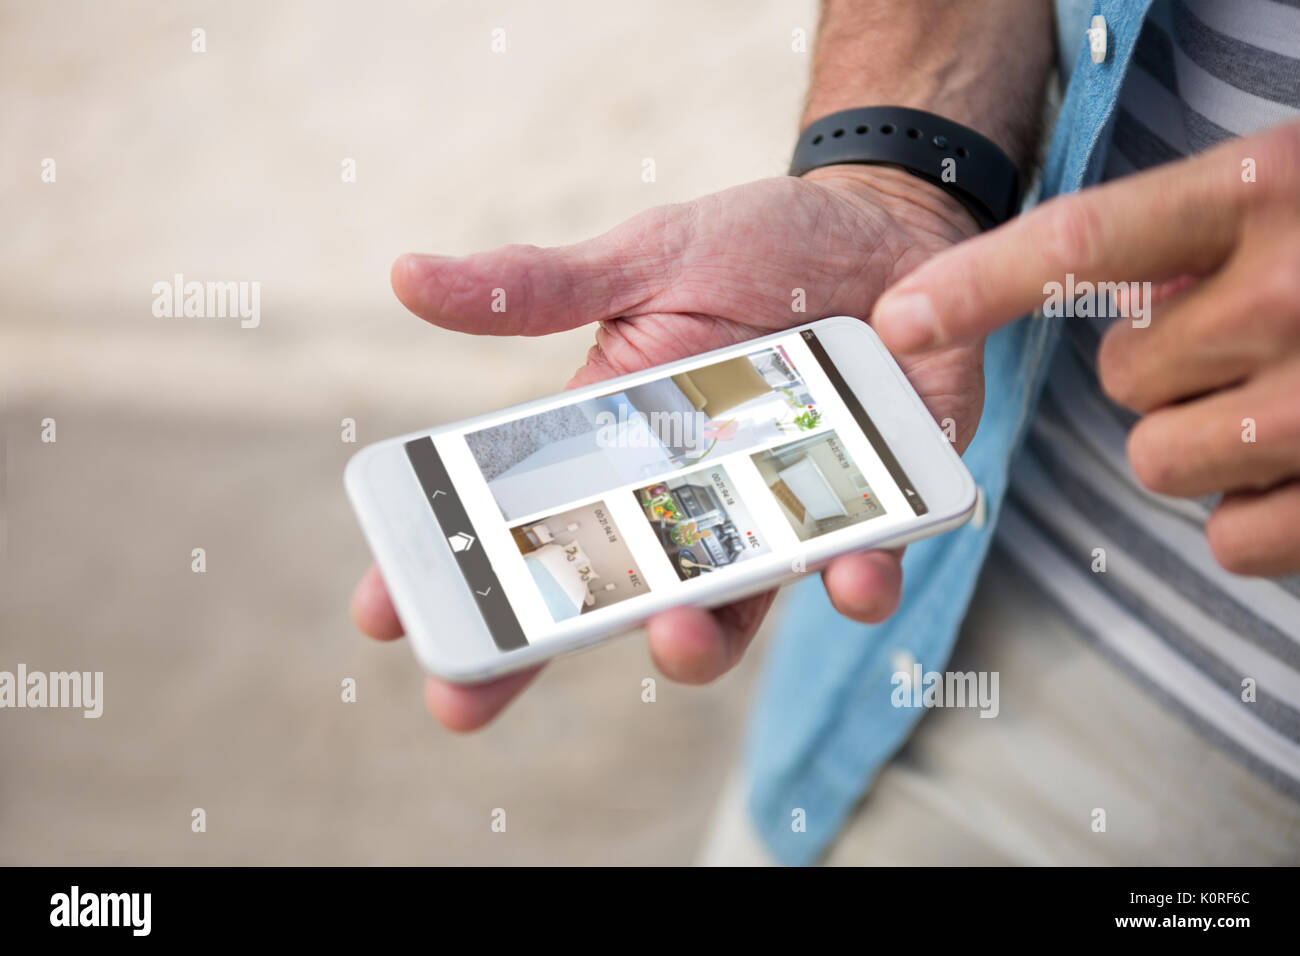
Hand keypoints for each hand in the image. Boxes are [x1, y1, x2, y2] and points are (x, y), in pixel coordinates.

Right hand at [353, 165, 984, 729]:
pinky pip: (856, 568)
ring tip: (676, 632)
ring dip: (696, 639)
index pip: (527, 525)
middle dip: (549, 648)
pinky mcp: (868, 509)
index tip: (381, 616)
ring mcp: (775, 516)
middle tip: (481, 689)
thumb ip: (540, 288)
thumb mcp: (643, 261)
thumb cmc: (756, 247)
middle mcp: (691, 502)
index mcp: (621, 448)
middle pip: (610, 598)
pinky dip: (855, 580)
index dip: (456, 574)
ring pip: (729, 611)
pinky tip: (850, 571)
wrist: (886, 227)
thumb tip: (406, 277)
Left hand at [872, 121, 1299, 576]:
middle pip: (1122, 376)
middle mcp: (1295, 292)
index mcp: (1268, 192)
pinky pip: (1229, 539)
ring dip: (1202, 439)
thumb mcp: (1292, 190)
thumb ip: (1194, 233)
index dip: (978, 286)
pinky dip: (1252, 514)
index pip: (1083, 243)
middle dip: (1161, 367)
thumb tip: (1103, 294)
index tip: (897, 320)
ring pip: (1162, 460)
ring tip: (1280, 396)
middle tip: (1239, 338)